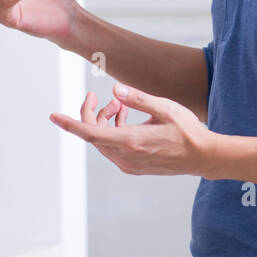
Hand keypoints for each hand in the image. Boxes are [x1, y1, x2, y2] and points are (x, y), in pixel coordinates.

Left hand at [49, 83, 211, 176]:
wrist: (203, 157)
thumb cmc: (187, 130)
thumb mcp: (165, 108)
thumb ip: (138, 98)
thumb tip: (115, 89)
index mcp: (131, 141)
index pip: (91, 133)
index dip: (70, 124)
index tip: (54, 116)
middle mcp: (126, 157)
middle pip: (94, 135)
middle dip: (93, 113)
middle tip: (99, 97)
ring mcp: (129, 164)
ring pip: (103, 142)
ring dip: (105, 122)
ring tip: (119, 106)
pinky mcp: (134, 167)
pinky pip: (113, 148)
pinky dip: (113, 132)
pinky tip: (124, 118)